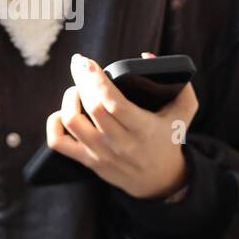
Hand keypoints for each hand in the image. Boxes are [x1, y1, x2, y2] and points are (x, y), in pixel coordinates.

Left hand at [46, 51, 198, 199]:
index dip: (96, 80)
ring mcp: (101, 153)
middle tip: (80, 63)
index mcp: (143, 129)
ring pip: (72, 121)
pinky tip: (65, 111)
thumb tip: (146, 56)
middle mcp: (120, 143)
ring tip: (78, 88)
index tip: (88, 62)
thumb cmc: (169, 138)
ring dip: (70, 98)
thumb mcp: (184, 111)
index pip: (113, 103)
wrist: (159, 181)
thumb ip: (180, 83)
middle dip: (81, 79)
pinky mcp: (88, 160)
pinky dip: (54, 123)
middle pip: (91, 107)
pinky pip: (58, 142)